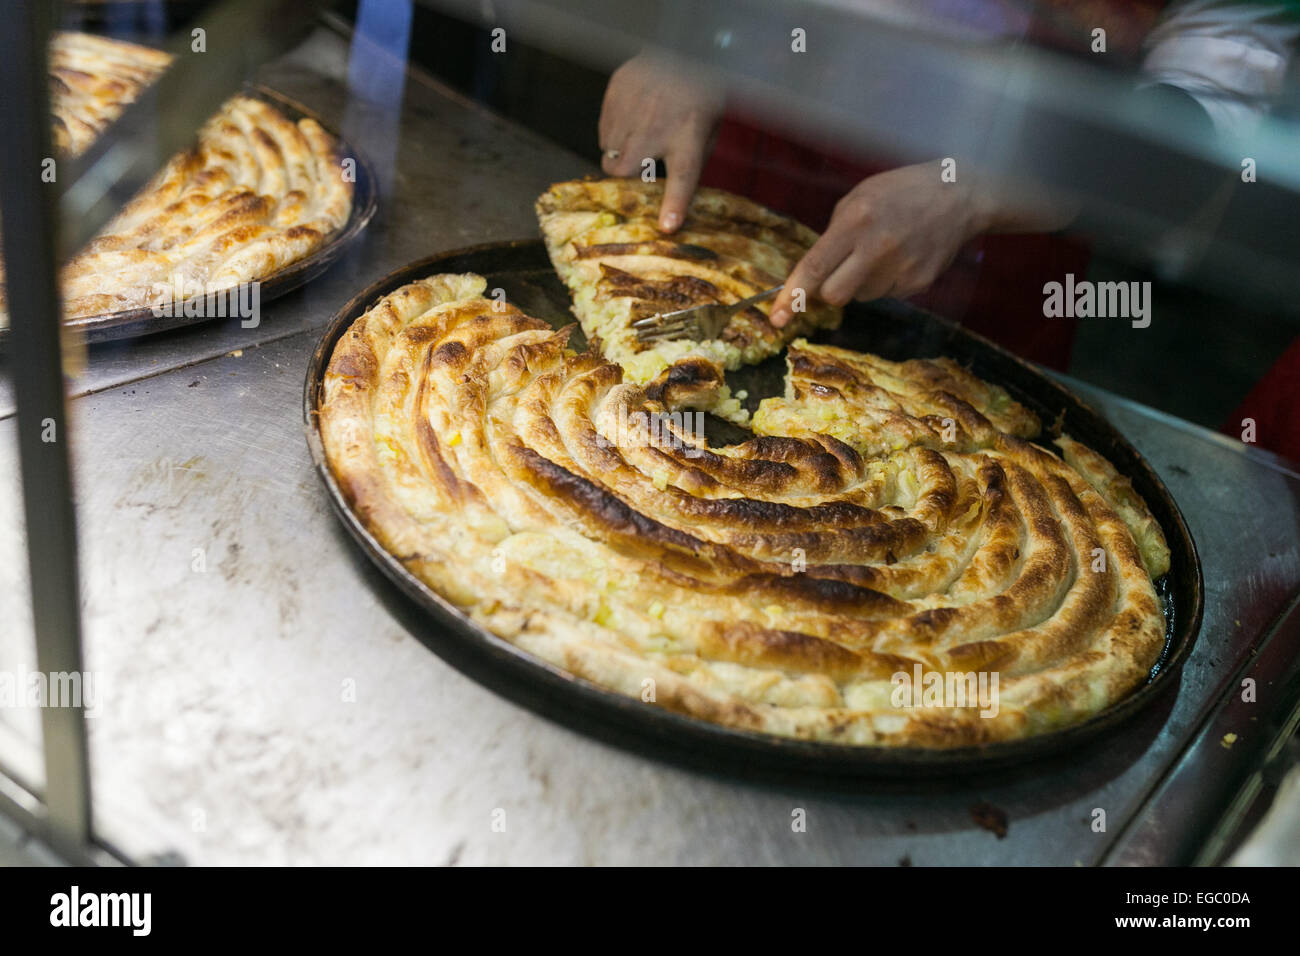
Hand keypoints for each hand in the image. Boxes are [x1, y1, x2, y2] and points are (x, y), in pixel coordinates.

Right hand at [599, 53, 724, 231]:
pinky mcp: (615, 94)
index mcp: (689, 136)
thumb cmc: (698, 95)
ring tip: (637, 137)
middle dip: (622, 178)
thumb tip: (671, 198)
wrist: (683, 47)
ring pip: (608, 152)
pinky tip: (631, 119)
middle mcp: (657, 125)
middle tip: (633, 172)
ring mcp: (632, 109)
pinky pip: (603, 131)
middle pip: (624, 169)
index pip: (682, 176)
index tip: (666, 227)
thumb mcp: (706, 130)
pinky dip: (613, 134)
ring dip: (618, 155)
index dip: (673, 204)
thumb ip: (690, 162)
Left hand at [770, 162, 988, 326]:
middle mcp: (878, 248)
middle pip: (835, 295)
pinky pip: (887, 293)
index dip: (792, 296)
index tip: (777, 317)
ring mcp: (901, 269)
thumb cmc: (901, 191)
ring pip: (861, 296)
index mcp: (856, 221)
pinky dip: (885, 281)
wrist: (959, 194)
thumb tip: (814, 274)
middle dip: (829, 290)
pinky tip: (901, 256)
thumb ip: (833, 235)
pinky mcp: (918, 282)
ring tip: (882, 251)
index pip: (816, 268)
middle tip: (840, 270)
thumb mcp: (859, 197)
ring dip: (861, 282)